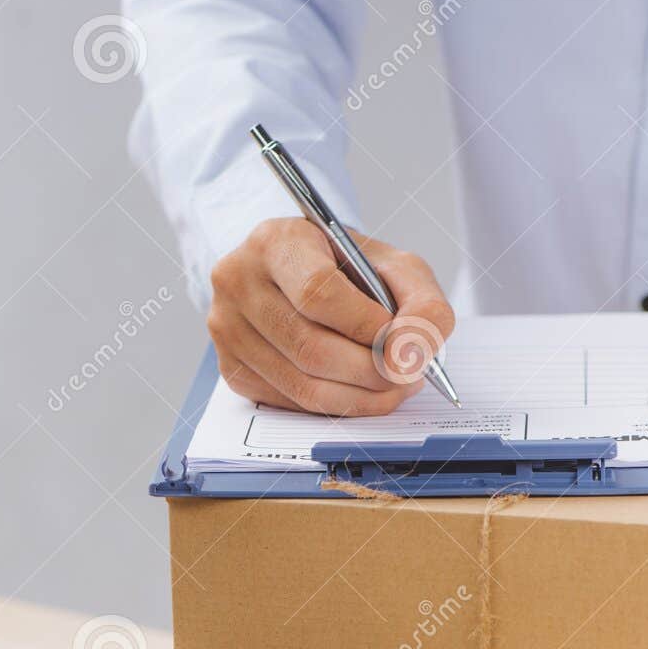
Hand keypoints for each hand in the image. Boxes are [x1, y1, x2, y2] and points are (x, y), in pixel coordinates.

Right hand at [207, 217, 454, 414]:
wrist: (297, 275)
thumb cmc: (345, 268)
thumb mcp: (392, 266)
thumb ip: (420, 303)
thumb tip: (411, 356)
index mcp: (275, 242)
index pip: (317, 292)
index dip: (365, 326)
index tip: (400, 342)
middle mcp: (238, 281)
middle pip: (310, 347)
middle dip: (371, 372)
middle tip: (408, 376)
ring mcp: (227, 328)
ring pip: (301, 385)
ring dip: (360, 397)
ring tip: (393, 386)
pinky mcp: (230, 366)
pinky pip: (289, 402)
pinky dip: (335, 406)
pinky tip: (361, 391)